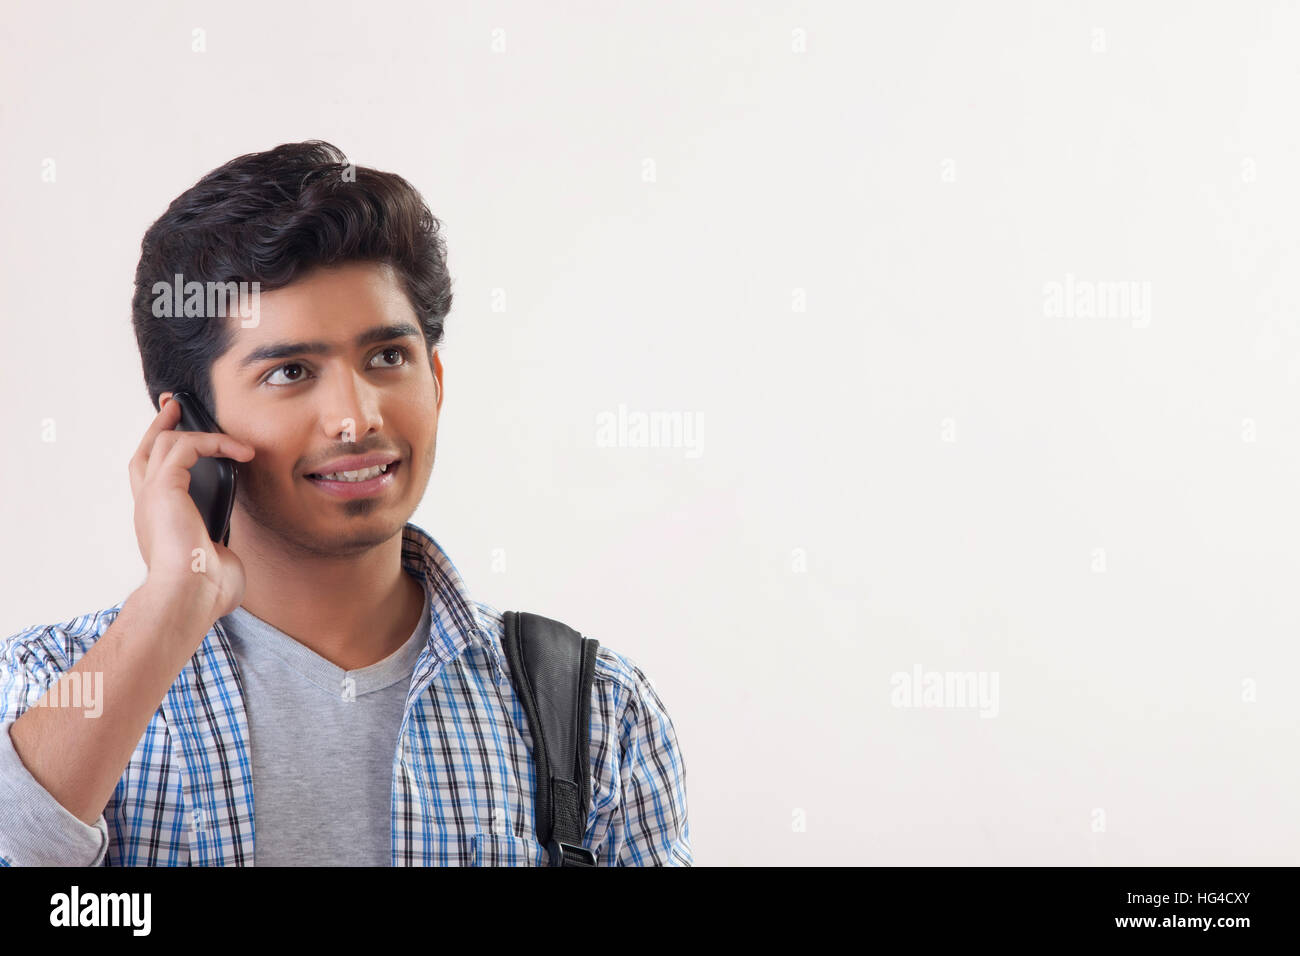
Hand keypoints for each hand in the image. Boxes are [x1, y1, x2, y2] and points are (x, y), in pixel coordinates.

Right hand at [128, 396, 254, 620]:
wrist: (187, 597)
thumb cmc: (204, 592)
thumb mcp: (215, 563)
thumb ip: (216, 550)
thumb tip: (225, 551)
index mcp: (157, 524)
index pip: (152, 480)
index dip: (162, 457)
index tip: (177, 439)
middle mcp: (148, 506)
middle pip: (146, 452)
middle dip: (160, 426)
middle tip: (175, 406)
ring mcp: (152, 495)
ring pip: (164, 443)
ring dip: (199, 433)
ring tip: (231, 437)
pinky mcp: (164, 487)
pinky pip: (186, 446)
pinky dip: (214, 442)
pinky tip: (241, 452)